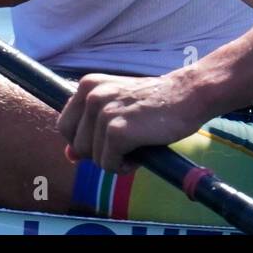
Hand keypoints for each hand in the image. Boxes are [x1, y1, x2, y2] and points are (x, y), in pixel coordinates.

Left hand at [57, 71, 208, 173]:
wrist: (187, 95)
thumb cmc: (155, 103)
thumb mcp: (117, 106)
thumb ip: (90, 128)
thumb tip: (69, 156)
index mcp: (87, 86)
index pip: (65, 127)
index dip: (84, 140)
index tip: (108, 138)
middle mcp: (91, 96)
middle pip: (77, 146)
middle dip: (99, 152)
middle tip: (126, 142)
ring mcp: (103, 113)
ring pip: (93, 158)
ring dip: (115, 159)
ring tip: (138, 143)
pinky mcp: (117, 132)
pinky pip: (109, 165)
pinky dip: (125, 166)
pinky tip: (141, 152)